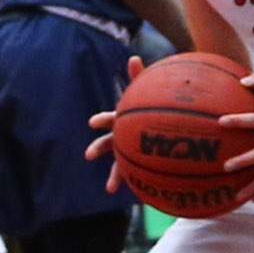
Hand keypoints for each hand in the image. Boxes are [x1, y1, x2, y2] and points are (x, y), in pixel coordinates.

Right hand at [85, 58, 142, 191]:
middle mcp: (122, 136)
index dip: (101, 120)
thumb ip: (140, 78)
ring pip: (120, 164)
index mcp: (123, 120)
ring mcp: (129, 150)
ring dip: (114, 175)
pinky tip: (141, 195)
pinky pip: (138, 174)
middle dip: (98, 148)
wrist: (165, 127)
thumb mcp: (147, 94)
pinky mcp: (140, 162)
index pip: (110, 118)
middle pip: (107, 143)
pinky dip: (137, 183)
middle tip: (89, 155)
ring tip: (110, 188)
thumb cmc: (153, 107)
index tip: (93, 123)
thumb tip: (133, 57)